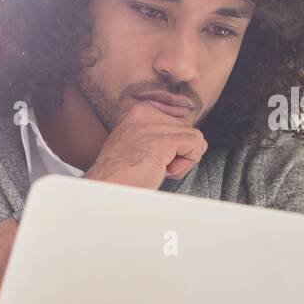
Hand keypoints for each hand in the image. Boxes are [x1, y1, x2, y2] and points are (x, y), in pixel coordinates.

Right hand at [83, 101, 207, 188]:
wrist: (107, 193)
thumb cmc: (123, 177)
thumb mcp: (140, 146)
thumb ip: (162, 134)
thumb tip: (196, 139)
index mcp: (139, 110)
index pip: (178, 123)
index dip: (172, 148)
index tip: (149, 159)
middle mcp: (145, 111)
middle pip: (188, 129)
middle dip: (178, 153)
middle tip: (153, 166)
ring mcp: (152, 125)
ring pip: (195, 138)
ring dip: (181, 161)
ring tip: (155, 168)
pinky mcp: (162, 140)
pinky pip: (196, 146)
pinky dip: (185, 165)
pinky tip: (162, 170)